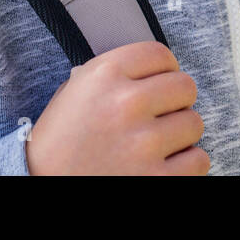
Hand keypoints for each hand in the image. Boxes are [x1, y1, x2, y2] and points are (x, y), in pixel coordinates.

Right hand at [25, 40, 208, 174]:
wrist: (41, 186)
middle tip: (159, 117)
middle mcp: (125, 103)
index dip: (164, 70)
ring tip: (156, 145)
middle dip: (175, 102)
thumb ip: (114, 74)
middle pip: (185, 86)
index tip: (160, 84)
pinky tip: (163, 166)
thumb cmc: (59, 144)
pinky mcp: (156, 179)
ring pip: (194, 124)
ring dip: (180, 136)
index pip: (160, 54)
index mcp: (104, 75)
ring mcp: (143, 143)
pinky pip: (198, 160)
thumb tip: (157, 70)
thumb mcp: (75, 92)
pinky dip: (185, 165)